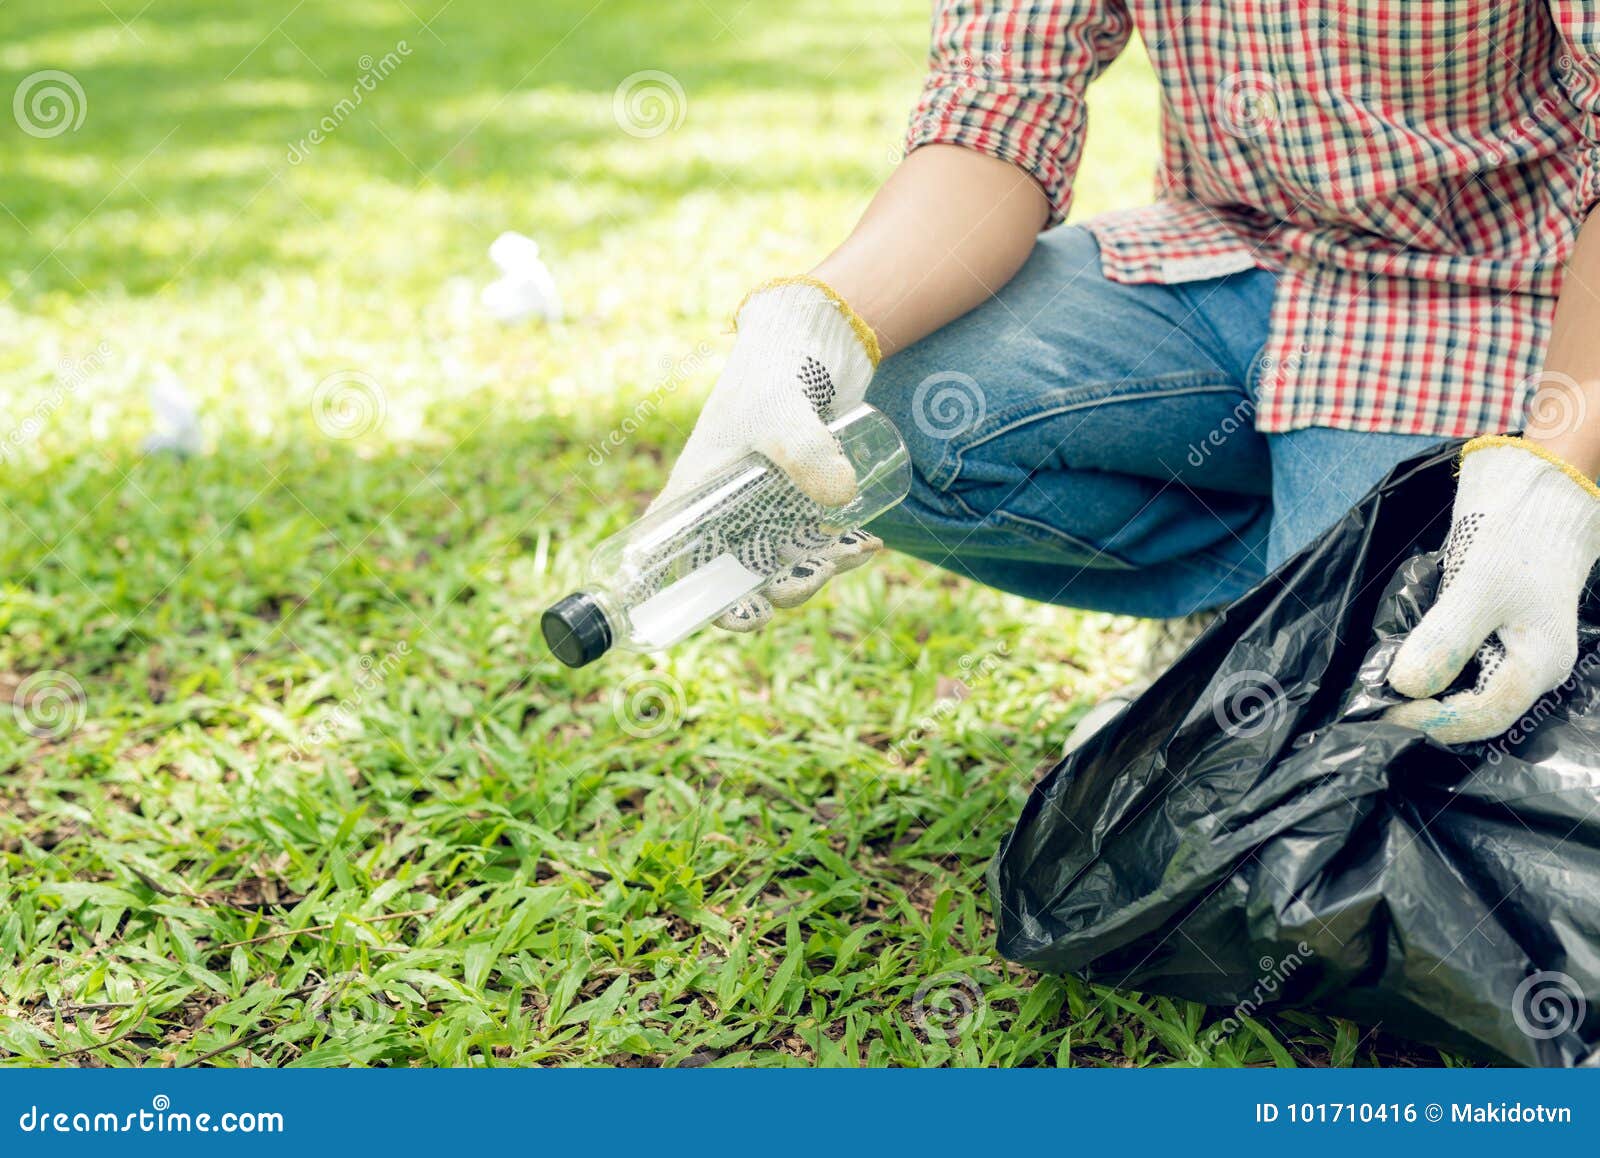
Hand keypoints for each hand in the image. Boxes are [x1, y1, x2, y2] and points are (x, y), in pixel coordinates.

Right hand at [654, 277, 884, 631]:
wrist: (812, 338)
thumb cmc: (773, 373)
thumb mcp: (780, 414)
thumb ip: (806, 452)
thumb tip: (844, 499)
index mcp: (695, 495)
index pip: (669, 559)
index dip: (680, 599)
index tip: (719, 614)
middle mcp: (726, 509)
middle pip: (735, 576)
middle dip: (770, 596)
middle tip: (806, 582)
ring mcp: (766, 506)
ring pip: (783, 565)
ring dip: (815, 573)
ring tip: (852, 553)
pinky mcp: (803, 498)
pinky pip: (817, 542)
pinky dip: (842, 550)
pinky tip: (869, 544)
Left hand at [1385, 437, 1599, 742]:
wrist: (1538, 495)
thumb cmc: (1516, 537)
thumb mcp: (1476, 587)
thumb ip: (1445, 639)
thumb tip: (1406, 686)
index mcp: (1539, 664)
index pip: (1485, 716)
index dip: (1434, 721)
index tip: (1389, 712)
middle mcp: (1534, 667)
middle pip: (1479, 711)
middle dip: (1430, 714)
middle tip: (1381, 708)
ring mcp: (1518, 652)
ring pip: (1470, 692)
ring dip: (1430, 696)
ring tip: (1387, 693)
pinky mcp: (1499, 635)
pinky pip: (1466, 667)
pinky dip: (1436, 671)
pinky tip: (1408, 666)